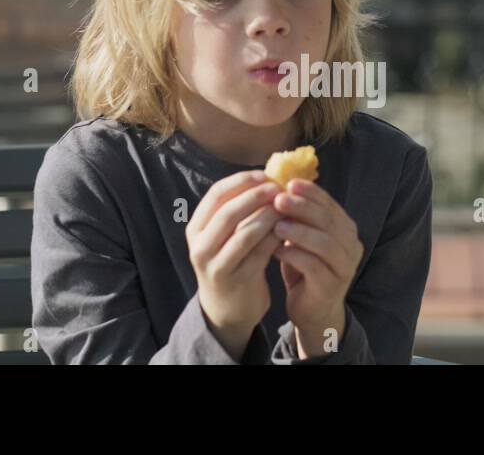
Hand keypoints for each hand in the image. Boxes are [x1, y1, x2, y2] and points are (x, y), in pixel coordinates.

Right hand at [186, 170, 281, 359]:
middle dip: (256, 196)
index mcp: (196, 229)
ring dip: (269, 216)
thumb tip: (266, 175)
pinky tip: (288, 230)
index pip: (215, 195)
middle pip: (228, 212)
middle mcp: (200, 246)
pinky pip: (260, 253)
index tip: (264, 174)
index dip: (241, 181)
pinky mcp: (237, 280)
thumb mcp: (222, 236)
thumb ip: (236, 209)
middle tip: (279, 188)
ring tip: (287, 207)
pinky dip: (276, 238)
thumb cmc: (230, 261)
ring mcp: (216, 266)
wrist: (226, 309)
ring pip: (245, 233)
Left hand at [272, 179, 362, 358]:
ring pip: (325, 243)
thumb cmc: (305, 267)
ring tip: (276, 224)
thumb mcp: (303, 238)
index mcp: (346, 229)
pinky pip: (314, 266)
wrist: (312, 310)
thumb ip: (299, 216)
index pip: (330, 204)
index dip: (311, 192)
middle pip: (329, 221)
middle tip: (279, 198)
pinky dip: (294, 255)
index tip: (288, 182)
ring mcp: (345, 268)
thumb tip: (279, 184)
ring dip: (299, 231)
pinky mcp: (332, 287)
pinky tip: (275, 249)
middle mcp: (351, 246)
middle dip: (303, 207)